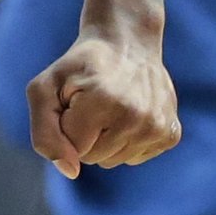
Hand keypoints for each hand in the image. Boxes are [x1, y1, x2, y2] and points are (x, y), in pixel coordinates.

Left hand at [27, 31, 180, 178]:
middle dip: (84, 134)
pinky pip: (134, 158)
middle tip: (92, 101)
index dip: (66, 125)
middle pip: (92, 158)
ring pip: (113, 160)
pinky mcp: (171, 134)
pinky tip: (130, 113)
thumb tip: (71, 172)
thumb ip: (44, 134)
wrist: (127, 42)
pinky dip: (126, 141)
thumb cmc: (79, 67)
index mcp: (103, 101)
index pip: (72, 148)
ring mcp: (158, 127)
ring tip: (111, 106)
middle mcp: (136, 116)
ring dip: (105, 138)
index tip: (74, 100)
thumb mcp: (44, 89)